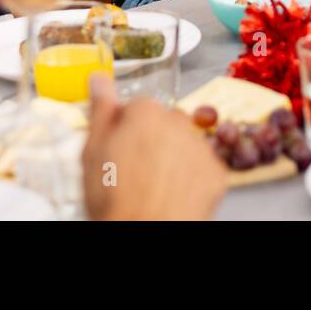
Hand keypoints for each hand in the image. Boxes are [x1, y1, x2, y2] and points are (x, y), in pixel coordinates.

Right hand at [82, 75, 226, 220]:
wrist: (144, 232)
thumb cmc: (114, 201)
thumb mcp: (93, 153)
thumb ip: (100, 110)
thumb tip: (99, 78)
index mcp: (145, 112)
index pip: (136, 107)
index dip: (125, 129)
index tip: (119, 148)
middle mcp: (178, 122)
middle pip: (164, 122)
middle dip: (152, 138)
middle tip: (136, 169)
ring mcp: (200, 147)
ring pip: (185, 142)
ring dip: (174, 155)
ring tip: (154, 183)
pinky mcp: (217, 173)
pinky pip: (203, 166)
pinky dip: (192, 176)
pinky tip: (174, 193)